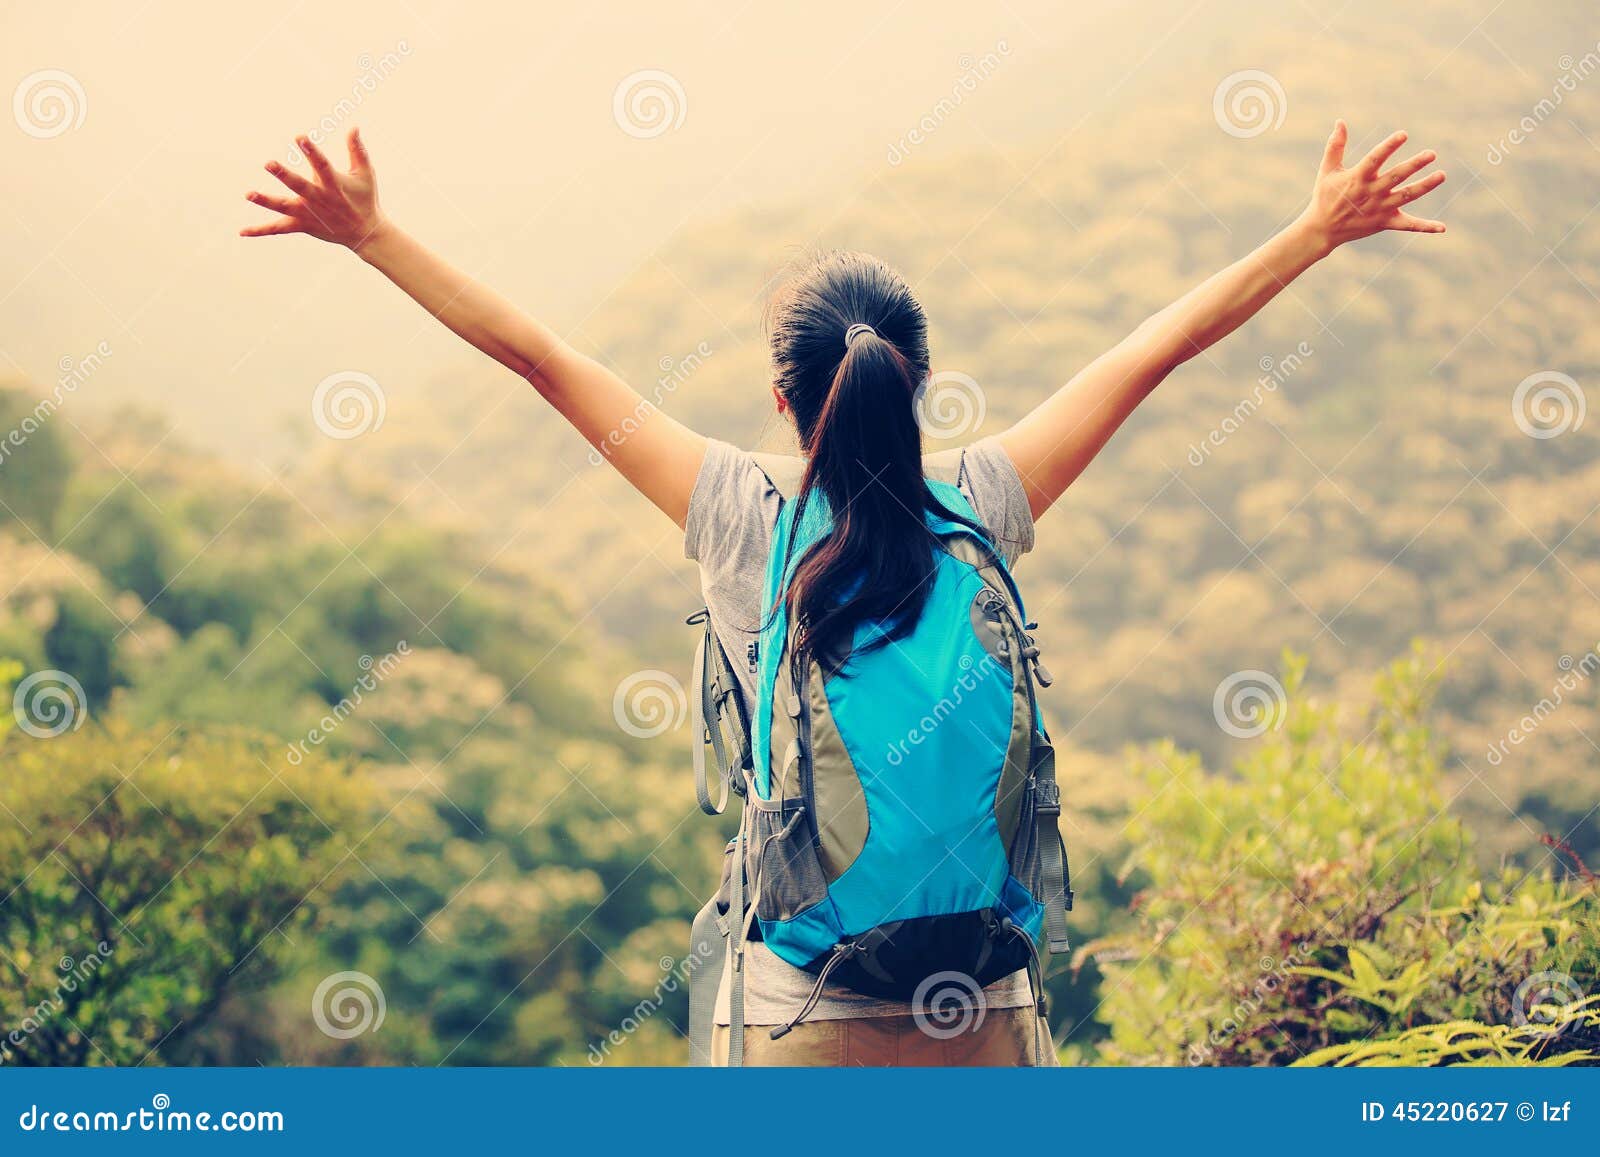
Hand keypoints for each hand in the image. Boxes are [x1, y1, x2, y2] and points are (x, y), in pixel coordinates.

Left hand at [241, 128, 386, 249]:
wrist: (365, 233)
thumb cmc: (366, 199)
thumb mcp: (366, 173)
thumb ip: (357, 150)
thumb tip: (354, 127)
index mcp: (334, 185)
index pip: (322, 165)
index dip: (311, 151)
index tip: (300, 137)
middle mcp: (320, 199)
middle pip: (299, 186)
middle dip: (284, 175)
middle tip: (268, 163)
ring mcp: (310, 214)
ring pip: (285, 207)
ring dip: (267, 201)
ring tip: (249, 194)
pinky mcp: (303, 225)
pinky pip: (279, 229)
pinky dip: (261, 231)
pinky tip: (242, 231)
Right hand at [1297, 121, 1446, 253]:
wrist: (1322, 230)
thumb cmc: (1325, 197)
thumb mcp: (1327, 170)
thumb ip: (1335, 146)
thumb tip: (1340, 121)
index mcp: (1357, 178)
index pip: (1375, 159)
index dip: (1389, 147)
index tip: (1403, 135)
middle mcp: (1371, 193)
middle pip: (1396, 177)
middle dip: (1413, 165)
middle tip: (1431, 154)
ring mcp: (1379, 209)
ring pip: (1406, 197)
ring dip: (1424, 186)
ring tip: (1441, 175)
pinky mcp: (1384, 222)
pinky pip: (1407, 225)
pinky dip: (1425, 227)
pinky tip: (1442, 228)